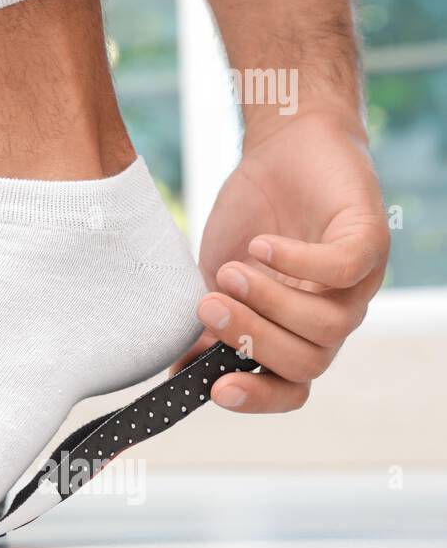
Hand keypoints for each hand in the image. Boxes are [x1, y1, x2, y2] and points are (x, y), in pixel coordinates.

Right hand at [173, 112, 389, 412]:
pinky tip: (262, 247)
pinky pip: (343, 269)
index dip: (258, 398)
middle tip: (207, 305)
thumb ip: (208, 321)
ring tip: (230, 271)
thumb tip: (179, 371)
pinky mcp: (368, 238)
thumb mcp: (215, 276)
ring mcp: (355, 283)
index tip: (215, 389)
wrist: (283, 149)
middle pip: (307, 363)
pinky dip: (300, 264)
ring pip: (329, 326)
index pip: (290, 387)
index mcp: (294, 333)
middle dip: (252, 339)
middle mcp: (331, 316)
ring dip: (271, 303)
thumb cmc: (252, 216)